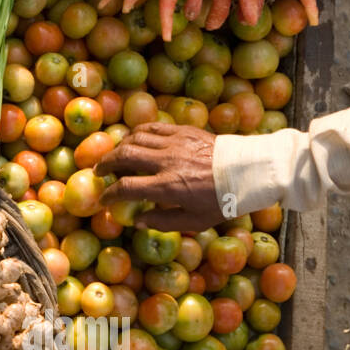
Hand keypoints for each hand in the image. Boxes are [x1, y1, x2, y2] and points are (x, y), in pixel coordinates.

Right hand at [95, 122, 221, 231]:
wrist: (249, 172)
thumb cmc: (223, 201)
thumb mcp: (196, 221)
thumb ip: (163, 222)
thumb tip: (138, 221)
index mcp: (168, 187)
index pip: (126, 188)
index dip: (109, 194)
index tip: (104, 199)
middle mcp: (166, 162)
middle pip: (123, 156)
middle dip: (106, 163)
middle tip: (100, 170)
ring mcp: (174, 143)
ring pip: (135, 138)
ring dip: (120, 147)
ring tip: (116, 155)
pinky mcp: (183, 130)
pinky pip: (152, 127)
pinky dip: (138, 133)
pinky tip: (134, 139)